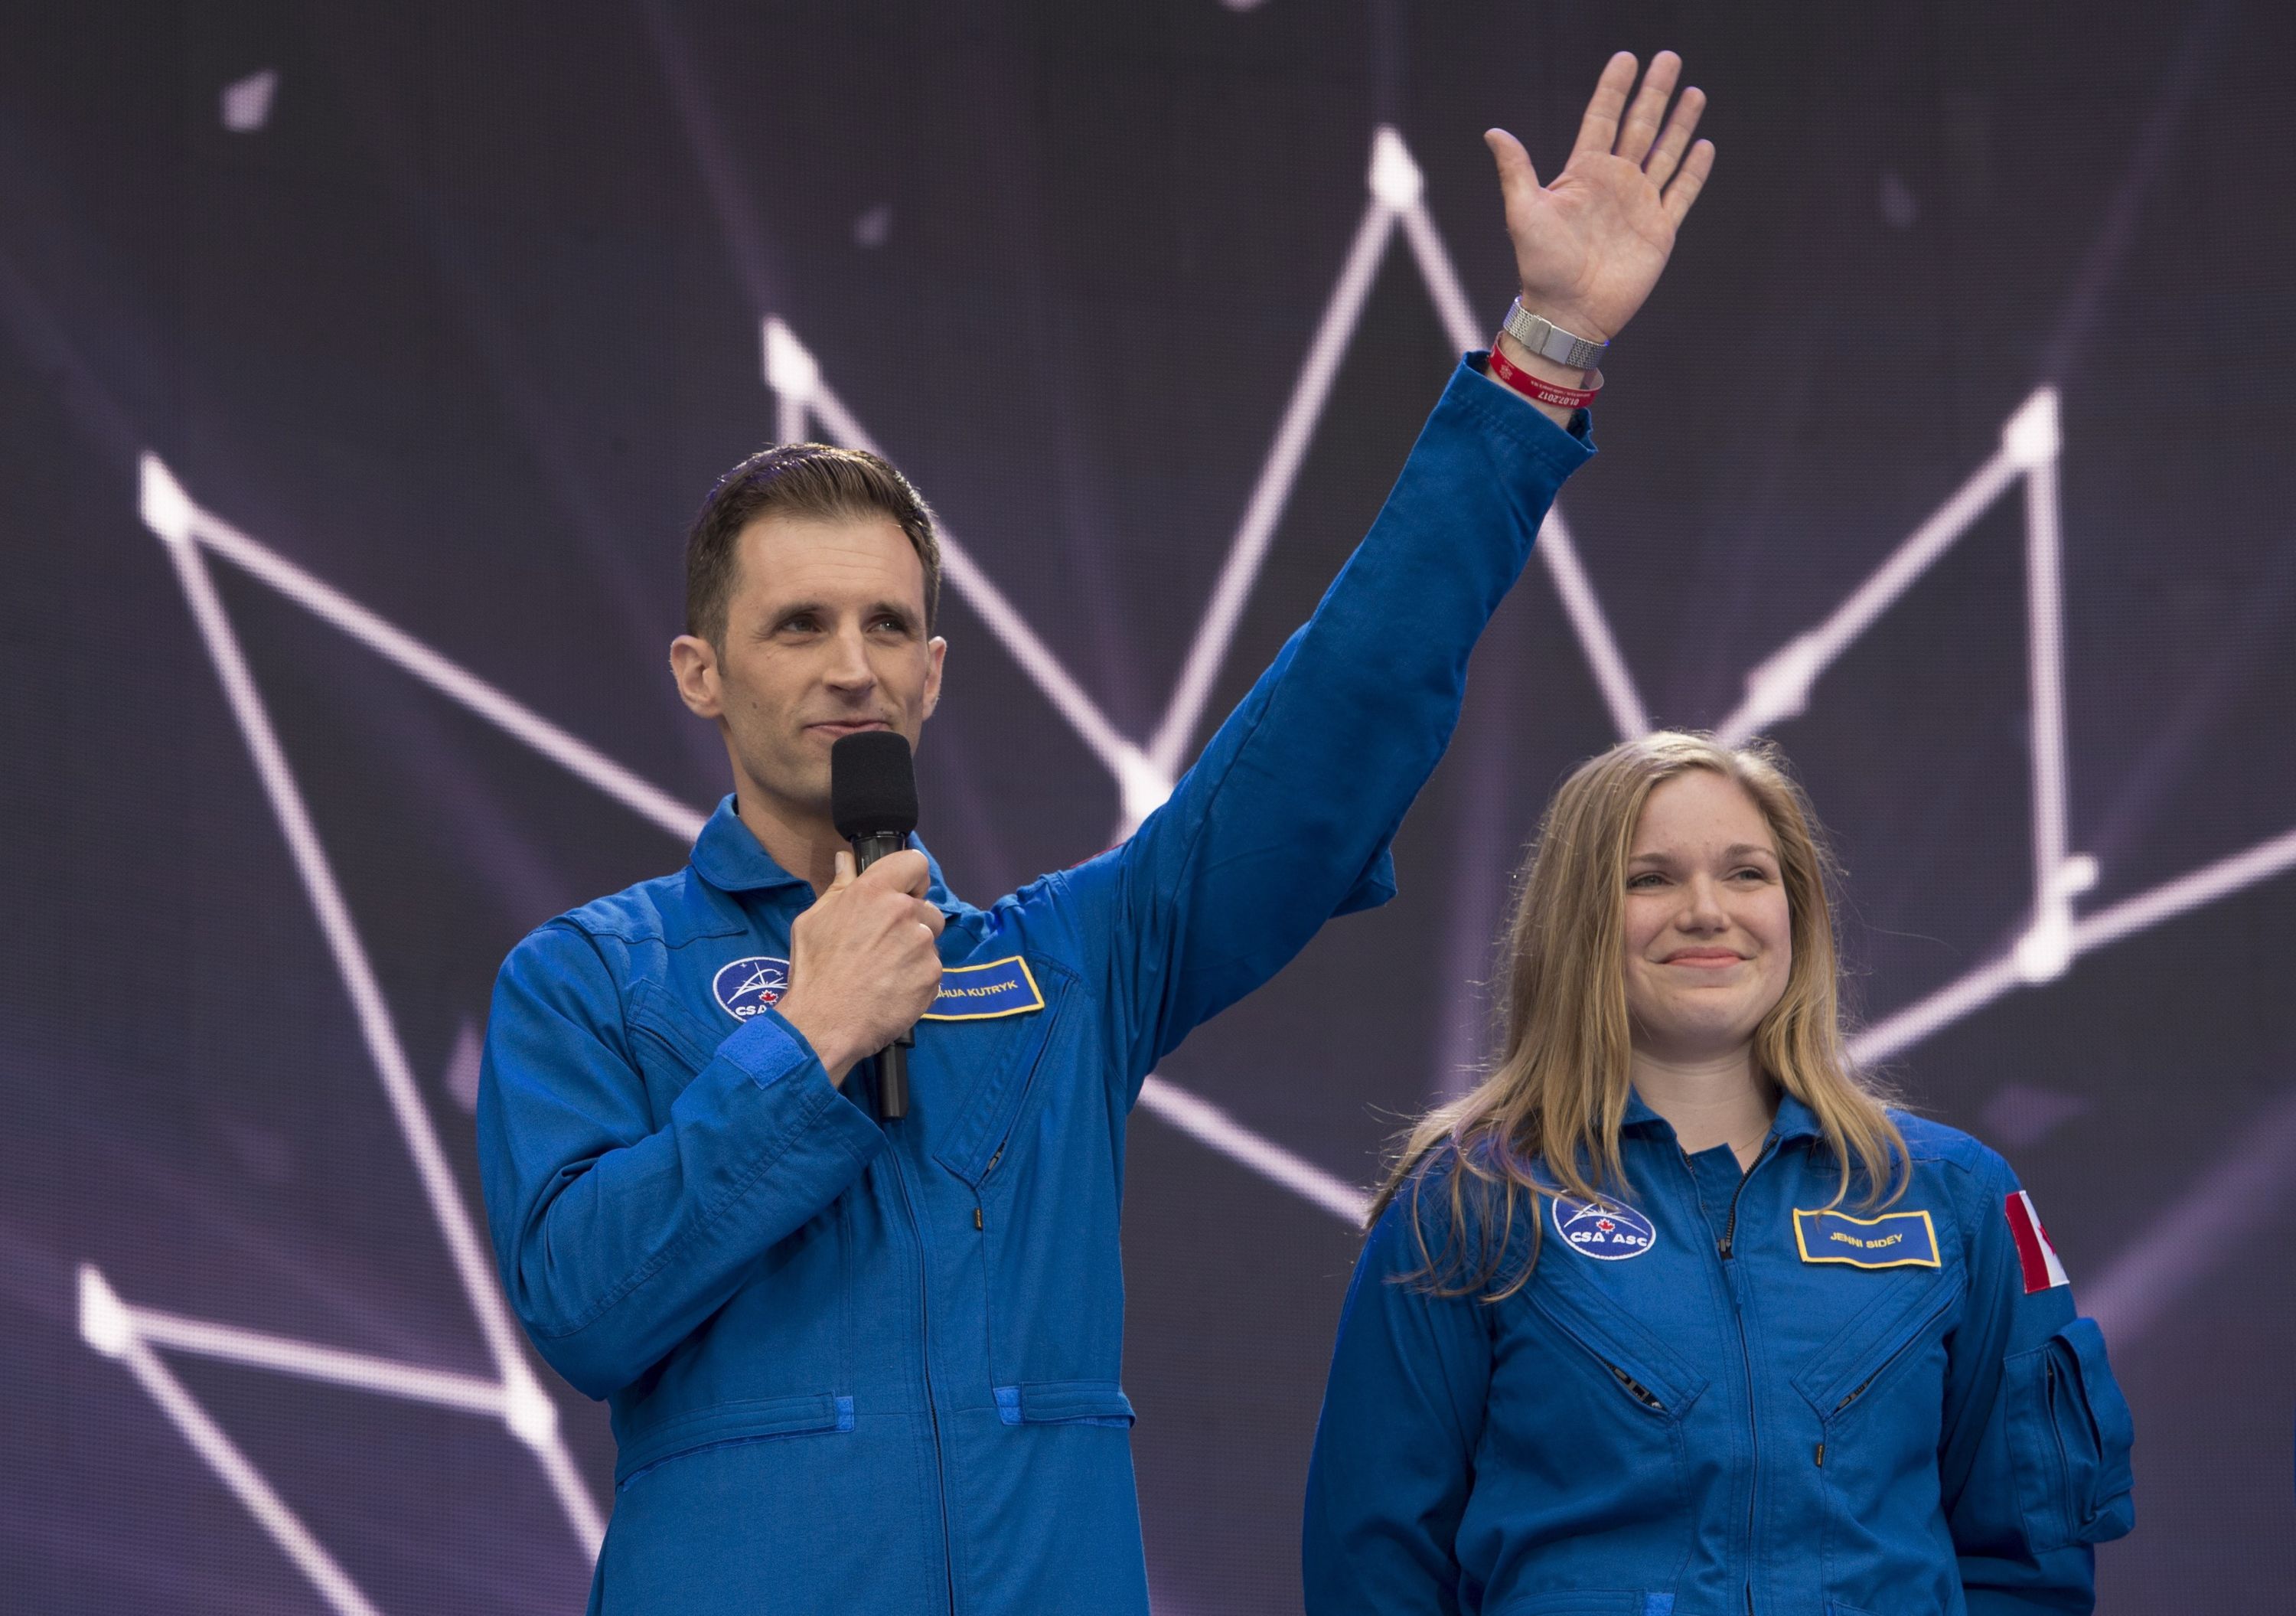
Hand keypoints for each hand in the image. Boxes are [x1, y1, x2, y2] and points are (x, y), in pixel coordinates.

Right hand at [774, 849, 945, 1084]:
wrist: (824, 1024)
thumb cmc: (814, 971)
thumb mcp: (813, 921)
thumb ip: (838, 887)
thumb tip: (846, 860)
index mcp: (874, 891)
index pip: (915, 862)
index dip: (912, 877)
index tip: (904, 891)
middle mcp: (904, 912)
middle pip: (925, 906)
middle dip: (911, 921)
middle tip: (885, 944)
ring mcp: (922, 944)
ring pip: (929, 939)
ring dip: (915, 950)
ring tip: (886, 971)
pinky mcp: (933, 975)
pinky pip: (931, 969)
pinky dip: (918, 978)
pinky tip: (893, 989)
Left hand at [1485, 50, 1713, 345]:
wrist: (1568, 313)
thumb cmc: (1541, 266)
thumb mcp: (1524, 213)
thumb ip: (1516, 171)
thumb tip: (1493, 132)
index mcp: (1583, 173)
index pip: (1602, 119)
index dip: (1614, 89)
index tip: (1626, 58)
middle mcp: (1614, 183)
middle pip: (1640, 126)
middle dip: (1654, 92)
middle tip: (1669, 58)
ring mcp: (1639, 205)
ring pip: (1665, 153)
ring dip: (1680, 123)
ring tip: (1694, 92)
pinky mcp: (1659, 230)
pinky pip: (1681, 193)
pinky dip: (1693, 171)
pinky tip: (1703, 146)